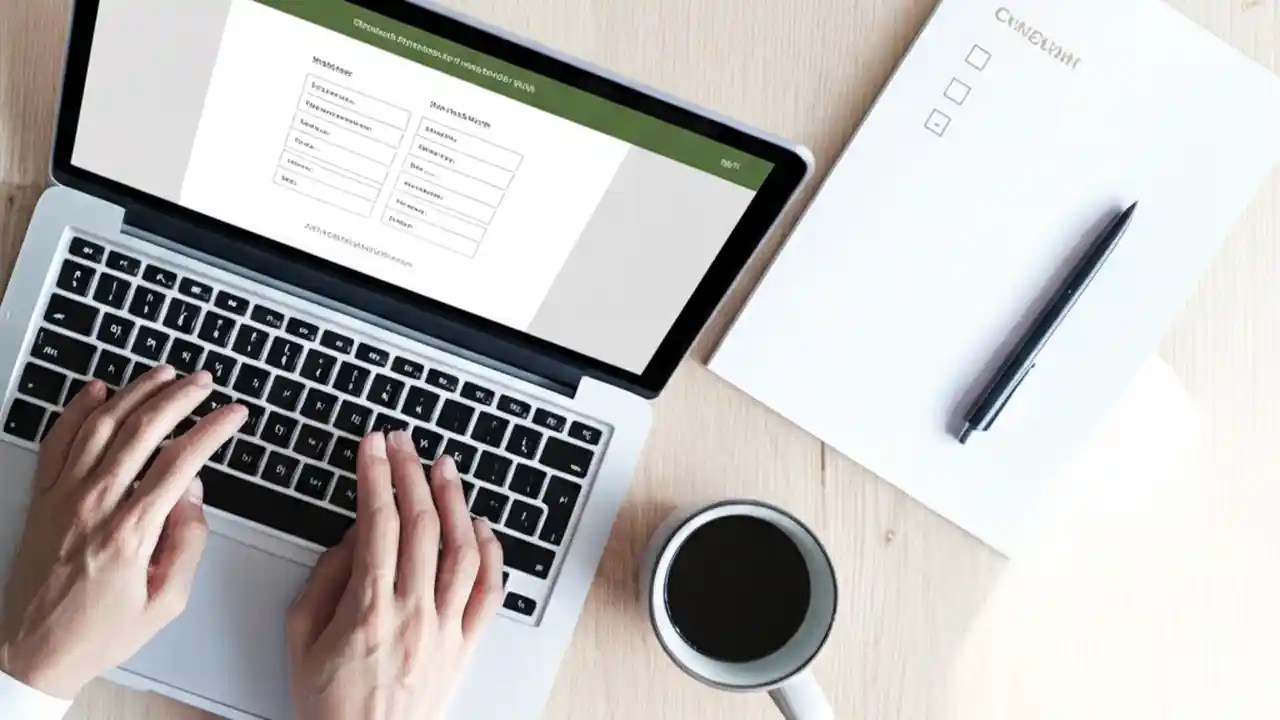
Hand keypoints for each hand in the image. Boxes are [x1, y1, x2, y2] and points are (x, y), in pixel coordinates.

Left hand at [0, 367, 245, 697]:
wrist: (32, 651)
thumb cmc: (97, 631)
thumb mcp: (165, 603)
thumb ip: (188, 545)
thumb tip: (193, 497)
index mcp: (130, 532)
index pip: (181, 461)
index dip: (213, 429)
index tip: (233, 414)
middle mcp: (93, 505)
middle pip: (142, 430)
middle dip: (180, 397)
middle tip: (203, 383)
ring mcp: (62, 497)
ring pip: (100, 424)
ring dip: (135, 391)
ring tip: (162, 374)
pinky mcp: (40, 499)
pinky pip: (56, 440)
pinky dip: (76, 409)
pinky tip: (97, 390)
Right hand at [287, 431, 503, 719]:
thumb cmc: (328, 702)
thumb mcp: (302, 636)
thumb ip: (327, 578)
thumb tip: (355, 534)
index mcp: (369, 609)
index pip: (377, 522)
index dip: (376, 475)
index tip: (372, 446)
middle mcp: (414, 614)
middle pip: (421, 525)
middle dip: (410, 473)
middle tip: (402, 443)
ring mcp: (446, 628)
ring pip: (462, 549)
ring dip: (454, 501)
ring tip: (443, 468)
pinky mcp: (466, 644)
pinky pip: (488, 591)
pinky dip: (490, 553)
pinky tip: (481, 526)